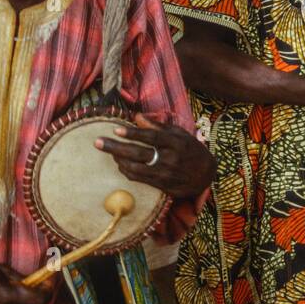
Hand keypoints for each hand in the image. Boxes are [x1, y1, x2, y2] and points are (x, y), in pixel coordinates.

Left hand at [94, 116, 214, 198]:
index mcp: (176, 143)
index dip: (133, 134)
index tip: (116, 130)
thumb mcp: (180, 134)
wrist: (206, 175)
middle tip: (98, 142)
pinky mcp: (162, 186)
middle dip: (115, 147)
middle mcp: (170, 159)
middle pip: (138, 153)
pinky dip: (127, 170)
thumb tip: (137, 117)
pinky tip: (121, 163)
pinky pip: (139, 178)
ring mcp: (165, 174)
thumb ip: (158, 126)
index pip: (151, 138)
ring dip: (119, 160)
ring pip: (136, 168)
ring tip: (110, 151)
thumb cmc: (191, 150)